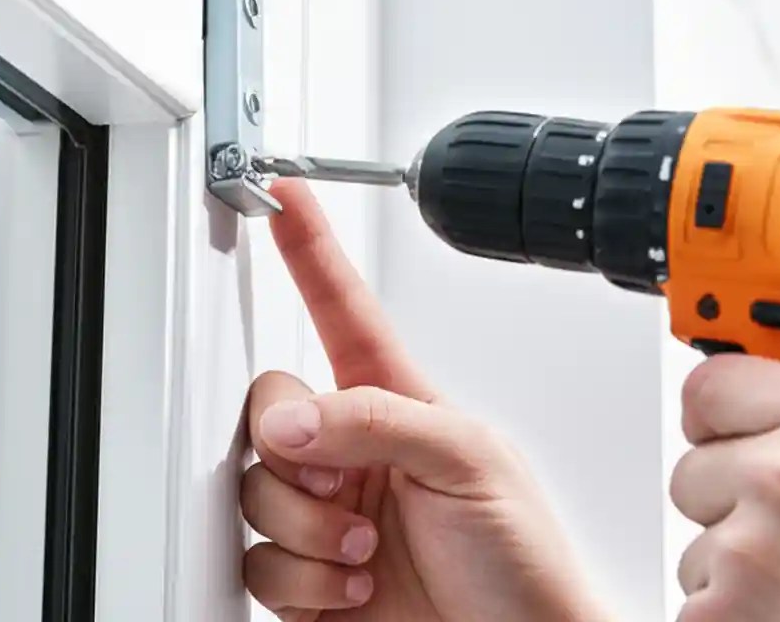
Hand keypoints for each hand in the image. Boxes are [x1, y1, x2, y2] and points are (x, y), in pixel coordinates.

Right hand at [241, 180, 607, 621]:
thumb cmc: (523, 565)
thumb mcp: (469, 462)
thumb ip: (377, 420)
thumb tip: (291, 420)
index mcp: (398, 406)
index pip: (341, 312)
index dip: (311, 253)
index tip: (284, 196)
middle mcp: (355, 454)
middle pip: (269, 411)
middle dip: (300, 456)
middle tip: (348, 487)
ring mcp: (328, 518)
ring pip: (255, 492)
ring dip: (310, 531)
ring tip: (369, 554)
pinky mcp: (306, 578)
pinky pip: (256, 561)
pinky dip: (303, 582)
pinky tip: (354, 590)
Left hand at [672, 355, 779, 621]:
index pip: (711, 389)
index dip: (716, 422)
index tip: (723, 440)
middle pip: (693, 474)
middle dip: (731, 507)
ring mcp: (748, 552)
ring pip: (698, 551)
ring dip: (737, 575)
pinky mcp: (721, 616)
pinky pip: (697, 608)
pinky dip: (735, 621)